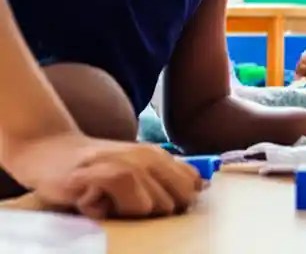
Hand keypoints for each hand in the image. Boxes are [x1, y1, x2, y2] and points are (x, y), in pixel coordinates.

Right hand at [15, 133, 202, 218]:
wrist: (47, 150)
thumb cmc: (93, 168)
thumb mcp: (134, 169)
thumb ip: (164, 178)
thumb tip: (201, 189)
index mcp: (161, 157)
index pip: (192, 188)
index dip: (174, 204)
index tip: (146, 203)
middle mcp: (149, 156)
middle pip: (175, 203)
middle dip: (150, 211)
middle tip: (119, 201)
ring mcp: (127, 161)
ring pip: (152, 206)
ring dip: (126, 211)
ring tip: (104, 199)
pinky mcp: (102, 171)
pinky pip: (127, 198)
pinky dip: (108, 208)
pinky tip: (91, 200)